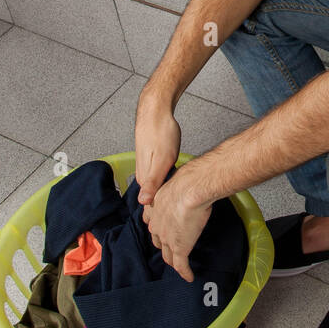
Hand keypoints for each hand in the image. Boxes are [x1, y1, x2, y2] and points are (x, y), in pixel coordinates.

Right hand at [135, 86, 180, 205]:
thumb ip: (153, 182)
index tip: (179, 216)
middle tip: (185, 209)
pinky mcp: (153, 159)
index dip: (165, 211)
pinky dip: (171, 180)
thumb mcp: (162, 160)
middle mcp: (143, 175)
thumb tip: (143, 202)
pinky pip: (162, 176)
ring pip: (159, 185)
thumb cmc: (160, 133)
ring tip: (183, 196)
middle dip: (168, 203)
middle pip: (156, 196)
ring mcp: (148, 166)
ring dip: (170, 192)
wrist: (156, 111)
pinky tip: (179, 180)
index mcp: (144, 178)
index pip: (153, 203)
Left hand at [141, 164, 212, 281]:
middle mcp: (157, 225)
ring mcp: (168, 238)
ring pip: (168, 255)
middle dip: (163, 246)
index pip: (153, 223)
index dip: (158, 228)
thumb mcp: (176, 182)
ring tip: (178, 265)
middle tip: (171, 249)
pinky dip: (185, 272)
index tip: (161, 231)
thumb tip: (188, 182)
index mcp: (155, 209)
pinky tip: (189, 277)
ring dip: (173, 260)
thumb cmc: (186, 181)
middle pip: (158, 241)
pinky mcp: (180, 248)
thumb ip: (178, 188)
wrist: (190, 189)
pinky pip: (181, 265)